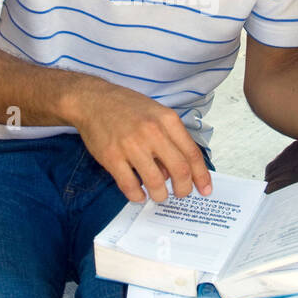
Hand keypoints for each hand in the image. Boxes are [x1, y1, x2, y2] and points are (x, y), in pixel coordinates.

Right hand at [70, 80, 212, 202]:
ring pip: (156, 182)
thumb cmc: (127, 107)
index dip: (201, 176)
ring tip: (158, 195)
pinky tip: (139, 194)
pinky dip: (137, 196)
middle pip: (179, 170)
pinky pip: (130, 186)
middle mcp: (152, 132)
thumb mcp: (156, 113)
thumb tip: (177, 171)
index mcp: (167, 120)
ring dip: (160, 195)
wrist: (93, 100)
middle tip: (181, 194)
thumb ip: (170, 138)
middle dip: (183, 189)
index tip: (205, 189)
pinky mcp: (112, 157)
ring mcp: (131, 145)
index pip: (192, 154)